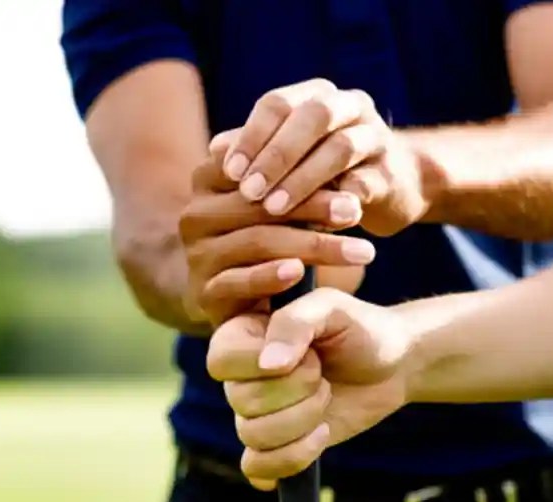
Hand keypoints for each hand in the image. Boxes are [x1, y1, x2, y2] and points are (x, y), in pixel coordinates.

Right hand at [180, 150, 373, 326]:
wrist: (230, 294)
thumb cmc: (266, 236)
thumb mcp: (278, 201)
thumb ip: (294, 177)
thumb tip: (341, 155)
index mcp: (208, 178)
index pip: (256, 166)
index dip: (303, 168)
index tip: (346, 170)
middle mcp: (195, 213)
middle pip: (260, 204)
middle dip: (314, 207)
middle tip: (355, 211)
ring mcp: (197, 254)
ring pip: (256, 241)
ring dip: (311, 245)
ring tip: (357, 251)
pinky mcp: (203, 292)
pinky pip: (237, 281)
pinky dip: (269, 276)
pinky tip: (300, 273)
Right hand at [206, 288, 413, 488]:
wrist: (392, 364)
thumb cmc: (359, 328)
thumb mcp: (331, 308)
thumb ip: (294, 323)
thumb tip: (268, 365)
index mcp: (243, 336)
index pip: (221, 360)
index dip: (263, 363)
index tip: (307, 353)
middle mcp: (241, 376)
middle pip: (242, 401)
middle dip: (298, 390)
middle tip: (322, 374)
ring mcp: (255, 414)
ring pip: (253, 435)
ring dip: (304, 419)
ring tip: (326, 397)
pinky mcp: (274, 446)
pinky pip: (257, 467)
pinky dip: (293, 458)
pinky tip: (320, 436)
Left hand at [218, 78, 435, 236]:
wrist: (392, 187)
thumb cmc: (324, 170)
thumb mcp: (289, 156)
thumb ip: (256, 149)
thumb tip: (213, 149)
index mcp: (317, 96)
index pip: (278, 104)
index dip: (252, 136)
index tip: (229, 171)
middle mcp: (350, 106)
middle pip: (312, 117)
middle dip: (277, 155)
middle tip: (250, 191)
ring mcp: (376, 137)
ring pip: (341, 148)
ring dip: (303, 180)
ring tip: (275, 209)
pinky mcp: (392, 173)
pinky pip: (366, 184)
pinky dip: (339, 203)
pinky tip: (314, 224)